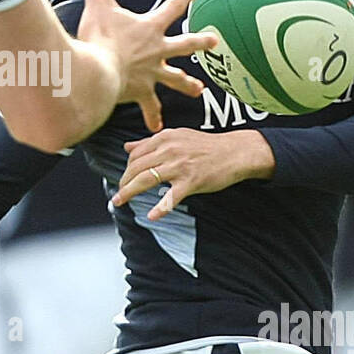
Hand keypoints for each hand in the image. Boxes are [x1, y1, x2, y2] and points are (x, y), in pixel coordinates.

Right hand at [77, 0, 209, 132]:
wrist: (98, 71)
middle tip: (216, 42)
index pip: (172, 7)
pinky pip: (149, 107)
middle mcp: (157, 51)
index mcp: (150, 28)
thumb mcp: (97, 2)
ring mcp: (151, 74)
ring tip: (200, 91)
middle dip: (201, 42)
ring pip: (175, 79)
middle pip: (185, 45)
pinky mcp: (140, 92)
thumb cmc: (98, 37)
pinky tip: (157, 128)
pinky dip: (152, 117)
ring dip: (188, 85)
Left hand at [112, 128, 275, 219]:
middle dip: (124, 182)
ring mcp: (179, 166)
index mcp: (164, 138)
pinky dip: (160, 208)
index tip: (123, 180)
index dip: (126, 169)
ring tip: (120, 202)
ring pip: (146, 180)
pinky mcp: (191, 181)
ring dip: (129, 192)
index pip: (135, 154)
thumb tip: (127, 146)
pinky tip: (152, 216)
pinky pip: (171, 197)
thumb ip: (150, 142)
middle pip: (136, 167)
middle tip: (118, 194)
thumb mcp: (176, 137)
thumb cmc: (206, 146)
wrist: (235, 152)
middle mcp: (169, 150)